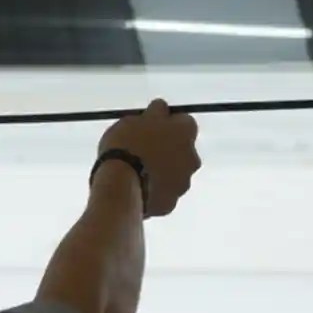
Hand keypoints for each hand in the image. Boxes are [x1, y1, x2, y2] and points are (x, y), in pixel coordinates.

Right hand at [97, 98, 200, 217]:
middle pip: (182, 150)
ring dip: (162, 171)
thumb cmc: (127, 145)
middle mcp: (192, 158)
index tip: (152, 125)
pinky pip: (163, 194)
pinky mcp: (170, 204)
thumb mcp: (134, 119)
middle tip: (143, 149)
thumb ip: (153, 114)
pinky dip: (154, 191)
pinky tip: (136, 188)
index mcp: (185, 132)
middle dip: (168, 149)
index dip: (168, 122)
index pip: (184, 120)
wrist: (120, 186)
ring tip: (137, 171)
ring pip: (175, 173)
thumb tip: (160, 108)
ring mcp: (183, 184)